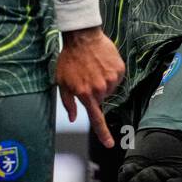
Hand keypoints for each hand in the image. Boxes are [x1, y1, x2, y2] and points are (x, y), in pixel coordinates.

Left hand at [56, 26, 124, 148]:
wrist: (82, 37)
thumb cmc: (69, 59)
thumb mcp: (61, 82)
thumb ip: (68, 102)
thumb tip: (74, 117)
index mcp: (85, 94)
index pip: (97, 118)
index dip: (103, 133)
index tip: (109, 144)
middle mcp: (100, 89)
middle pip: (102, 98)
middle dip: (94, 91)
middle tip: (86, 77)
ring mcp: (111, 79)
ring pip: (110, 88)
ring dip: (103, 81)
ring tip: (93, 67)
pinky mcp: (119, 69)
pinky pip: (117, 77)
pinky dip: (110, 72)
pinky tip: (102, 63)